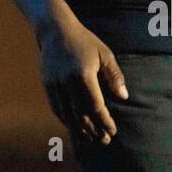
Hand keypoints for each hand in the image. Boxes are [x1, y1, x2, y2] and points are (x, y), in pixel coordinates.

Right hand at [37, 14, 128, 144]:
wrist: (55, 30)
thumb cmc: (84, 41)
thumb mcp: (104, 54)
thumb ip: (114, 76)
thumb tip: (124, 96)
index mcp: (83, 75)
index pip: (95, 106)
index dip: (104, 121)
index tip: (113, 130)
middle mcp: (67, 82)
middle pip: (80, 115)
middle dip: (94, 130)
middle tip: (104, 140)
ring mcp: (55, 84)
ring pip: (67, 115)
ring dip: (79, 130)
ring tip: (90, 139)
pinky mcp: (47, 85)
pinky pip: (56, 108)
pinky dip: (65, 120)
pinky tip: (74, 126)